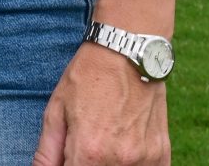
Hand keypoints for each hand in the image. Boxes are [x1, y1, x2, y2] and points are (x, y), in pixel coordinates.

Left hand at [33, 42, 167, 165]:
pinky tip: (124, 145)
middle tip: (87, 143)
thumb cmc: (88, 77)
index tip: (68, 157)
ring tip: (105, 138)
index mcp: (89, 152)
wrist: (128, 53)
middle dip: (87, 163)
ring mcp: (145, 159)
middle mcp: (119, 161)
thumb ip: (47, 152)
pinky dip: (133, 164)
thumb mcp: (56, 110)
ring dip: (110, 163)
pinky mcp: (162, 154)